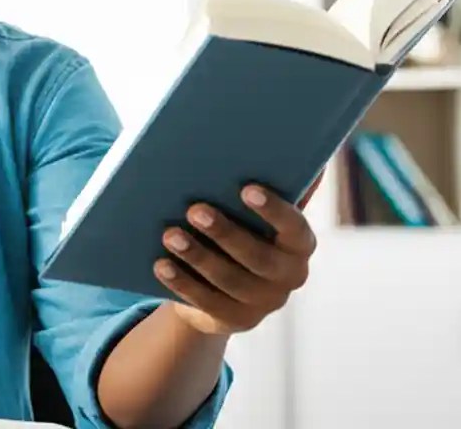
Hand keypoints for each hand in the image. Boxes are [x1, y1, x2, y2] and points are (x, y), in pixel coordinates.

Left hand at [155, 176, 320, 334]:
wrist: (224, 285)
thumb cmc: (240, 229)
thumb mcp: (253, 212)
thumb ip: (269, 183)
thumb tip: (288, 141)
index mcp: (300, 244)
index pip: (295, 227)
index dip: (273, 210)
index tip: (246, 188)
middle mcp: (290, 276)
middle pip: (258, 258)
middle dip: (225, 232)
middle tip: (194, 209)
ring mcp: (263, 303)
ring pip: (229, 281)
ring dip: (198, 256)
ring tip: (169, 234)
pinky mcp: (234, 320)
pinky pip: (205, 303)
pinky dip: (181, 282)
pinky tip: (160, 263)